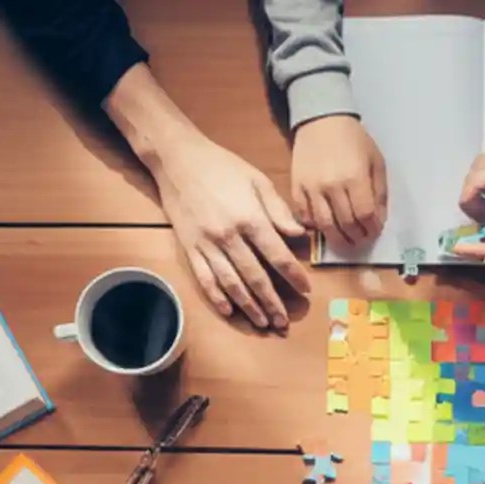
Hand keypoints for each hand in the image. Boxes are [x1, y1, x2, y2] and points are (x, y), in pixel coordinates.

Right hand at [151, 133, 310, 329]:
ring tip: (263, 323)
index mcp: (250, 218)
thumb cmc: (222, 167)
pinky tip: (229, 311)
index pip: (278, 255)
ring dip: (248, 306)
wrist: (178, 159)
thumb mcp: (257, 180)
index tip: (306, 290)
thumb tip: (301, 234)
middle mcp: (229, 236)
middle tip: (285, 322)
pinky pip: (204, 278)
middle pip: (255, 277)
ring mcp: (207, 245)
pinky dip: (217, 297)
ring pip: (231, 284)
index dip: (294, 276)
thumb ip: (279, 210)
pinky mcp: (189, 248)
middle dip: (272, 302)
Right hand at [292, 115, 387, 245]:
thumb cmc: (353, 139)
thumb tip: (378, 219)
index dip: (372, 229)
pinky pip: (305, 215)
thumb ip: (379, 192)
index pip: (365, 215)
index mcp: (354, 177)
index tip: (375, 232)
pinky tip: (325, 227)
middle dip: (357, 237)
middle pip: (346, 224)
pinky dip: (315, 226)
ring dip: (338, 239)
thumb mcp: (376, 161)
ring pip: (325, 225)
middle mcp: (332, 186)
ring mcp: (311, 188)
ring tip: (346, 241)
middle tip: (362, 240)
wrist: (321, 120)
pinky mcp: (296, 187)